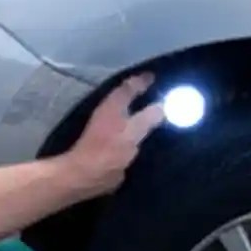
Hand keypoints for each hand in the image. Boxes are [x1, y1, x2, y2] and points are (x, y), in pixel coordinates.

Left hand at [58, 72, 164, 199]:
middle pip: (128, 98)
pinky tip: (152, 133)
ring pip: (129, 113)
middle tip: (162, 92)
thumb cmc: (108, 151)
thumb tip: (163, 106)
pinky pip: (130, 129)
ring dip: (142, 109)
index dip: (142, 80)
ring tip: (161, 111)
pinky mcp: (112, 144)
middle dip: (143, 93)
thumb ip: (148, 118)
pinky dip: (140, 126)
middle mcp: (110, 113)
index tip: (156, 76)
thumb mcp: (132, 133)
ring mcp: (110, 128)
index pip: (129, 86)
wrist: (87, 175)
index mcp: (113, 105)